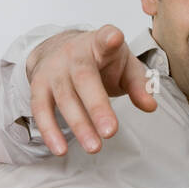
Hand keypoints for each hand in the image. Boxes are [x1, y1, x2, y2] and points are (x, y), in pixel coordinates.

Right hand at [25, 24, 157, 154]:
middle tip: (110, 132)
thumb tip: (150, 106)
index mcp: (100, 43)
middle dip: (97, 107)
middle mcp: (73, 53)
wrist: (59, 48)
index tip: (114, 37)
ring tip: (93, 147)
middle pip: (84, 78)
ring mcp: (53, 69)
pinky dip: (49, 131)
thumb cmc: (100, 59)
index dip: (109, 38)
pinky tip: (60, 149)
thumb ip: (139, 84)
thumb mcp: (125, 65)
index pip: (104, 39)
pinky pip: (41, 109)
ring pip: (64, 97)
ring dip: (78, 124)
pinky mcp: (38, 85)